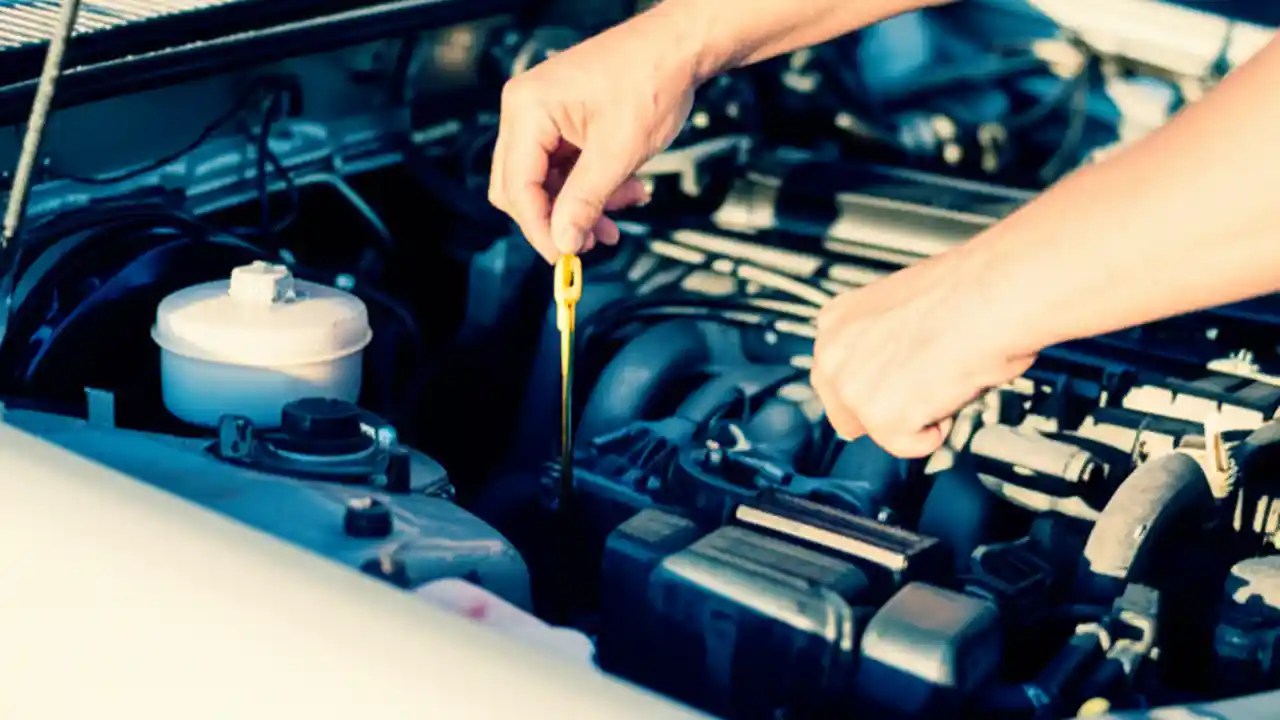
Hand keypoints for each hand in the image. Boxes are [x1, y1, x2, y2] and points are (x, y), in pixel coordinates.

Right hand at [488, 14, 700, 262]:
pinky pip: (565, 168)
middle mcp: (525, 110)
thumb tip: (563, 241)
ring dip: (582, 205)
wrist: (679, 48)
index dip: (540, 228)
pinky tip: (626, 191)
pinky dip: (592, 187)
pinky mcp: (563, 121)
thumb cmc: (651, 79)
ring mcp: (543, 115)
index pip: (517, 187)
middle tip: (593, 240)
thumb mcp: (619, 152)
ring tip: (620, 216)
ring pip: (546, 182)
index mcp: (528, 110)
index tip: (565, 256)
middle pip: (521, 187)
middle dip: (559, 218)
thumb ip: (585, 200)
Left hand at [810, 256, 1036, 457]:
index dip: (871, 386)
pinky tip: (948, 394)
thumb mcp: (902, 308)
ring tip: (942, 380)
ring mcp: (851, 386)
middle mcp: (831, 352)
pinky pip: (905, 445)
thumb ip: (880, 339)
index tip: (895, 385)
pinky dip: (933, 433)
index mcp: (836, 319)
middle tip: (922, 394)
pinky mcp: (878, 416)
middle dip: (882, 411)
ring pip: (875, 429)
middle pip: (844, 410)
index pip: (835, 374)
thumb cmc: (968, 291)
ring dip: (912, 417)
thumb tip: (892, 366)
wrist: (994, 295)